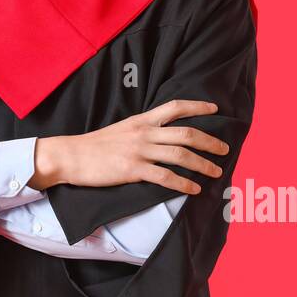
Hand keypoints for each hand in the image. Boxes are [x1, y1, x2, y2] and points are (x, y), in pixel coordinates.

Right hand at [33, 99, 228, 194]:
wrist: (70, 155)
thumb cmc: (94, 145)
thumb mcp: (121, 129)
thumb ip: (142, 130)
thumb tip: (161, 137)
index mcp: (141, 120)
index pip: (175, 107)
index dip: (197, 107)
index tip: (214, 110)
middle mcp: (144, 132)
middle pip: (186, 133)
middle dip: (209, 141)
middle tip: (225, 149)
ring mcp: (139, 151)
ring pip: (180, 155)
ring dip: (203, 164)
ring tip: (216, 172)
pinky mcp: (133, 170)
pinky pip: (165, 176)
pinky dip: (183, 184)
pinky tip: (194, 189)